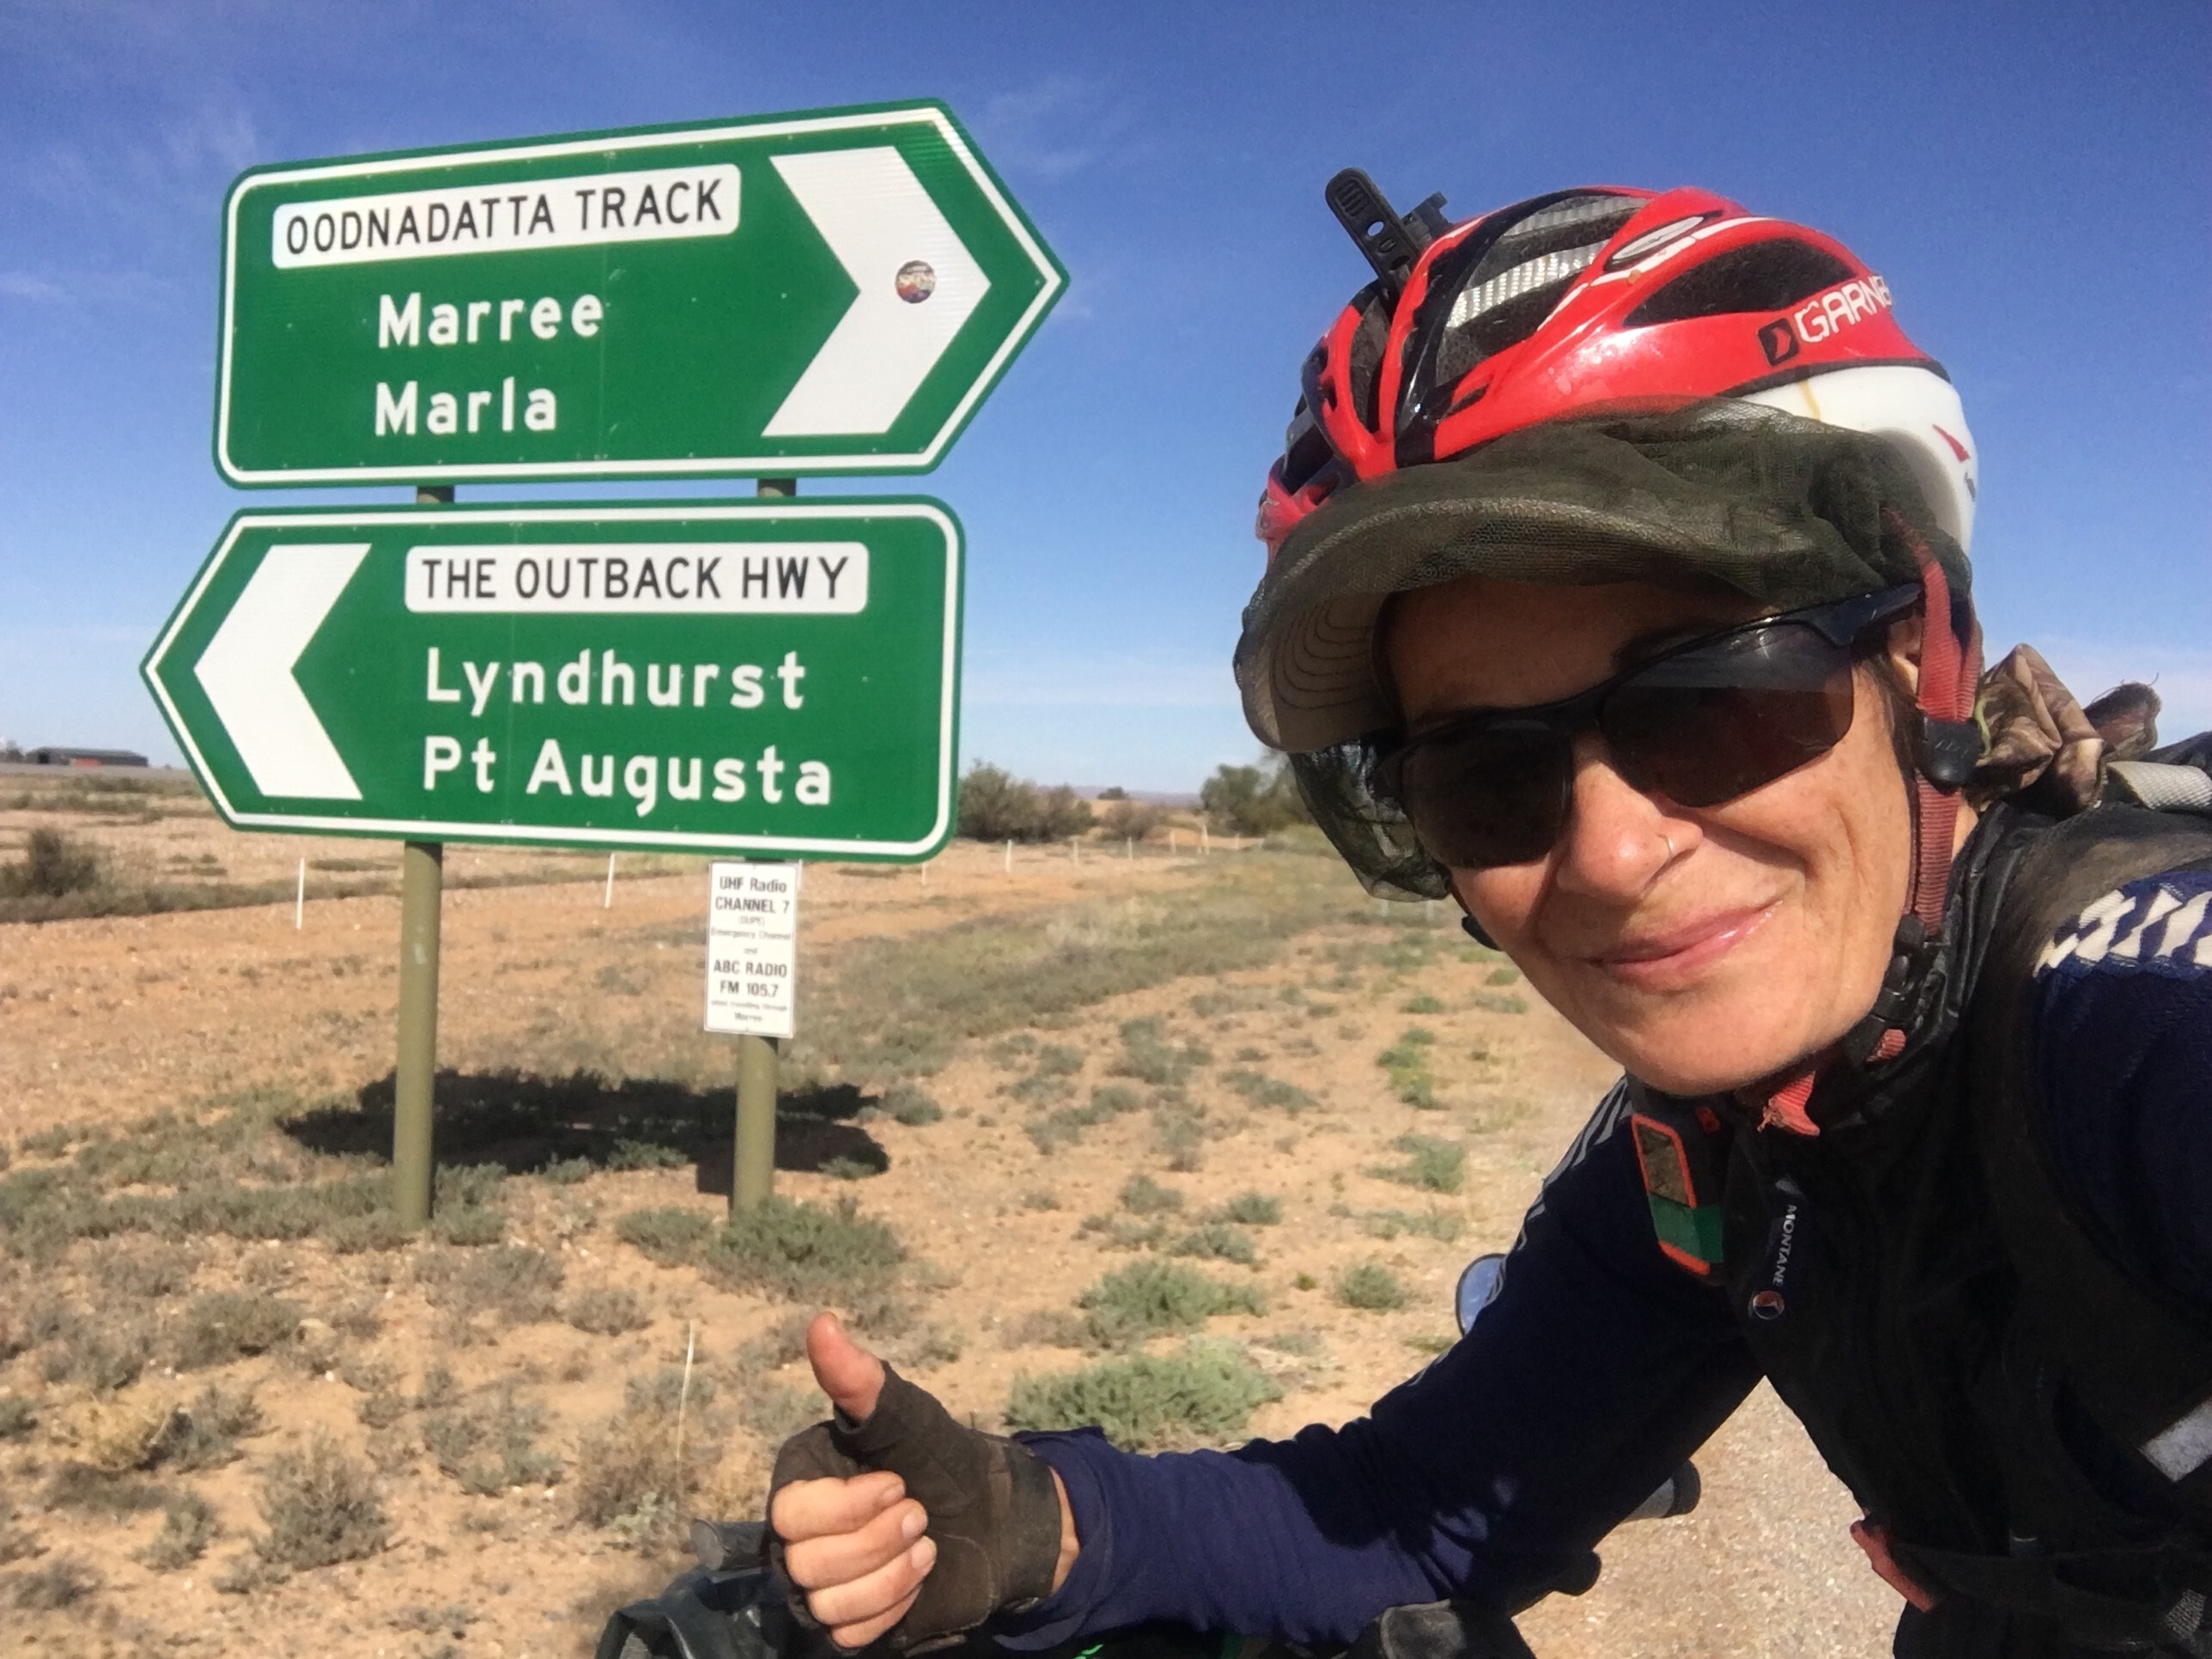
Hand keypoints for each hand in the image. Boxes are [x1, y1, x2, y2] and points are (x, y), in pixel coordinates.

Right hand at [770, 1315, 936, 1646]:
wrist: (995, 1518)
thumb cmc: (943, 1459)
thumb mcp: (907, 1418)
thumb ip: (859, 1378)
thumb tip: (822, 1321)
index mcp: (801, 1481)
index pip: (790, 1514)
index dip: (847, 1509)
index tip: (898, 1483)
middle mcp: (799, 1534)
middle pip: (806, 1564)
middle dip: (877, 1541)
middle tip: (919, 1513)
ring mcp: (820, 1582)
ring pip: (827, 1604)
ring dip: (891, 1574)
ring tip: (925, 1543)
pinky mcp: (848, 1622)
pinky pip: (849, 1634)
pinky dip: (893, 1604)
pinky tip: (919, 1576)